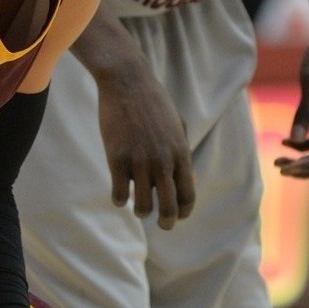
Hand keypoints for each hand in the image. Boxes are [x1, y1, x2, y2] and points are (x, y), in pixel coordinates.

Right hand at [95, 61, 194, 228]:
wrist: (127, 82)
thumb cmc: (153, 103)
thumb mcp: (177, 126)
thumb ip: (183, 153)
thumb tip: (192, 180)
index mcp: (180, 153)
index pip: (188, 195)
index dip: (184, 211)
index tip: (178, 216)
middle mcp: (162, 161)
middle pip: (169, 206)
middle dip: (167, 222)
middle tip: (162, 225)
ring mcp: (139, 160)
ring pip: (143, 204)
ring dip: (142, 212)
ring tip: (139, 209)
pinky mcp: (116, 157)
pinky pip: (120, 191)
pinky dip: (119, 199)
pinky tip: (118, 196)